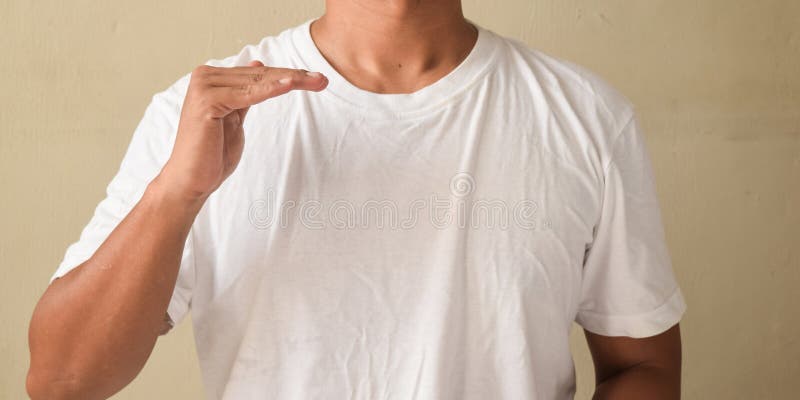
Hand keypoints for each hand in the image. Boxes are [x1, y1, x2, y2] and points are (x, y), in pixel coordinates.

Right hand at [159, 60, 326, 199]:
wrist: (191, 180)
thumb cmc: (212, 154)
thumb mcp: (234, 117)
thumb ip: (245, 93)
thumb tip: (257, 65)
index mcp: (212, 78)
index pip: (258, 73)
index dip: (288, 75)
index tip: (316, 79)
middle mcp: (205, 76)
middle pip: (260, 75)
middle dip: (294, 77)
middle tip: (323, 80)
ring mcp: (204, 87)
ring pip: (257, 82)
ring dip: (290, 81)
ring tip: (316, 81)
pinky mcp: (206, 101)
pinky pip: (247, 94)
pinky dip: (270, 90)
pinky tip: (291, 85)